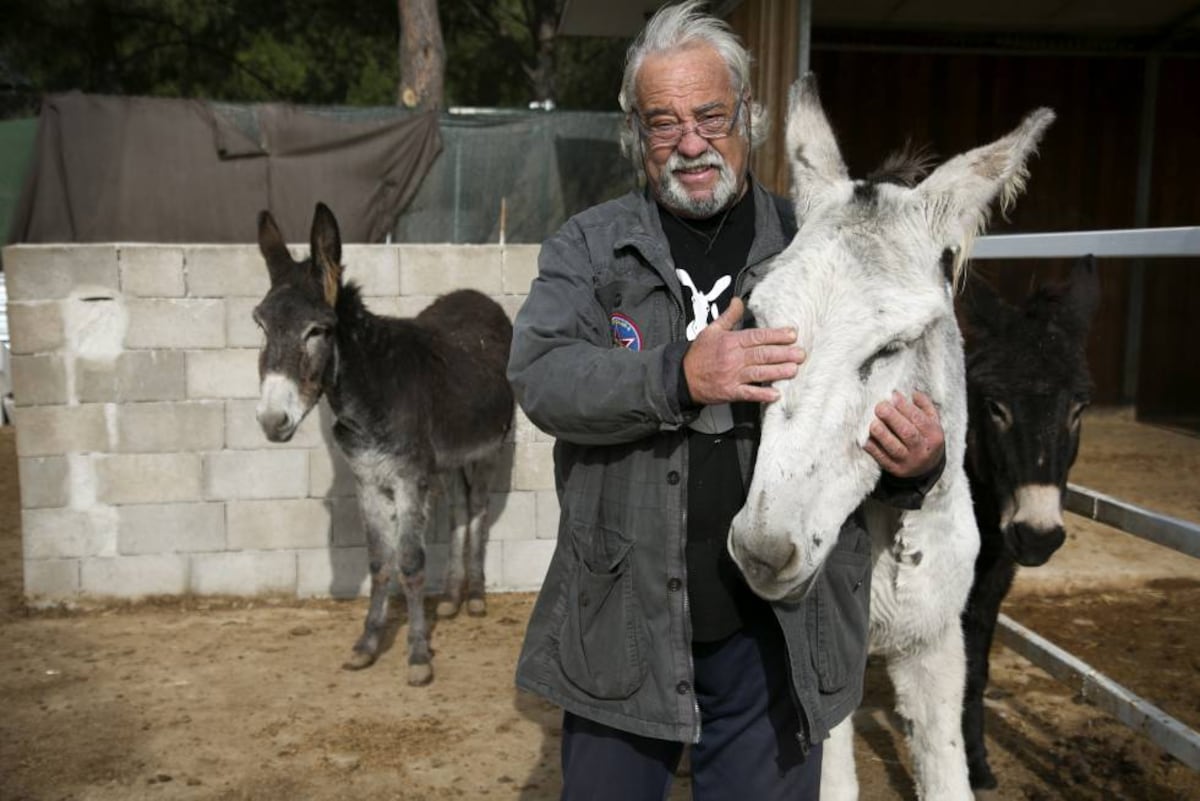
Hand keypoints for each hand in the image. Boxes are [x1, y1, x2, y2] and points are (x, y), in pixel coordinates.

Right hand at [682, 296, 805, 404]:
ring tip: (794, 370)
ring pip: (759, 373)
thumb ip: (728, 316)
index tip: (792, 334)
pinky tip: (776, 394)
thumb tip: (738, 301)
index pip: (757, 336)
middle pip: (762, 354)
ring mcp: (732, 376)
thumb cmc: (698, 354)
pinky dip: (762, 394)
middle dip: (784, 354)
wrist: (682, 378)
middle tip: (800, 353)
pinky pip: (748, 393)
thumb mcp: (711, 330)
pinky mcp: (730, 392)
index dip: (776, 335)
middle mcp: (733, 358)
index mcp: (730, 341)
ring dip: (778, 372)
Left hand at [865, 391, 944, 477]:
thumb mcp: (933, 423)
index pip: (919, 420)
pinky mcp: (895, 469)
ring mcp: (908, 461)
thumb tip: (914, 393)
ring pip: (894, 448)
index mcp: (934, 436)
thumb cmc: (925, 438)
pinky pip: (882, 459)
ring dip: (881, 434)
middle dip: (892, 418)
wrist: (926, 469)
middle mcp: (922, 450)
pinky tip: (866, 437)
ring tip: (872, 422)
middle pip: (907, 433)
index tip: (893, 395)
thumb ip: (925, 407)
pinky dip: (873, 447)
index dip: (905, 407)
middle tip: (879, 406)